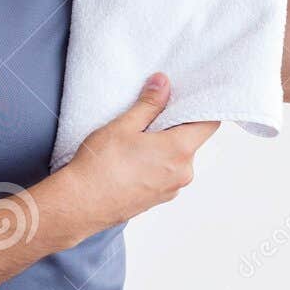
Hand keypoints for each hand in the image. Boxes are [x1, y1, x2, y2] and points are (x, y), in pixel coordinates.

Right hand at [59, 73, 218, 231]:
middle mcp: (183, 173)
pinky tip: (132, 161)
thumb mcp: (124, 126)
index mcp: (179, 150)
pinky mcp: (158, 200)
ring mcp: (172, 189)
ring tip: (136, 141)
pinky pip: (166, 175)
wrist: (80, 205)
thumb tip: (163, 83)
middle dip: (176, 127)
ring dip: (164, 147)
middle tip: (151, 116)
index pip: (210, 123)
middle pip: (192, 141)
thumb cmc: (99, 166)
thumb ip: (149, 104)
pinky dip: (156, 164)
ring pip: (177, 159)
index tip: (186, 98)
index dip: (202, 108)